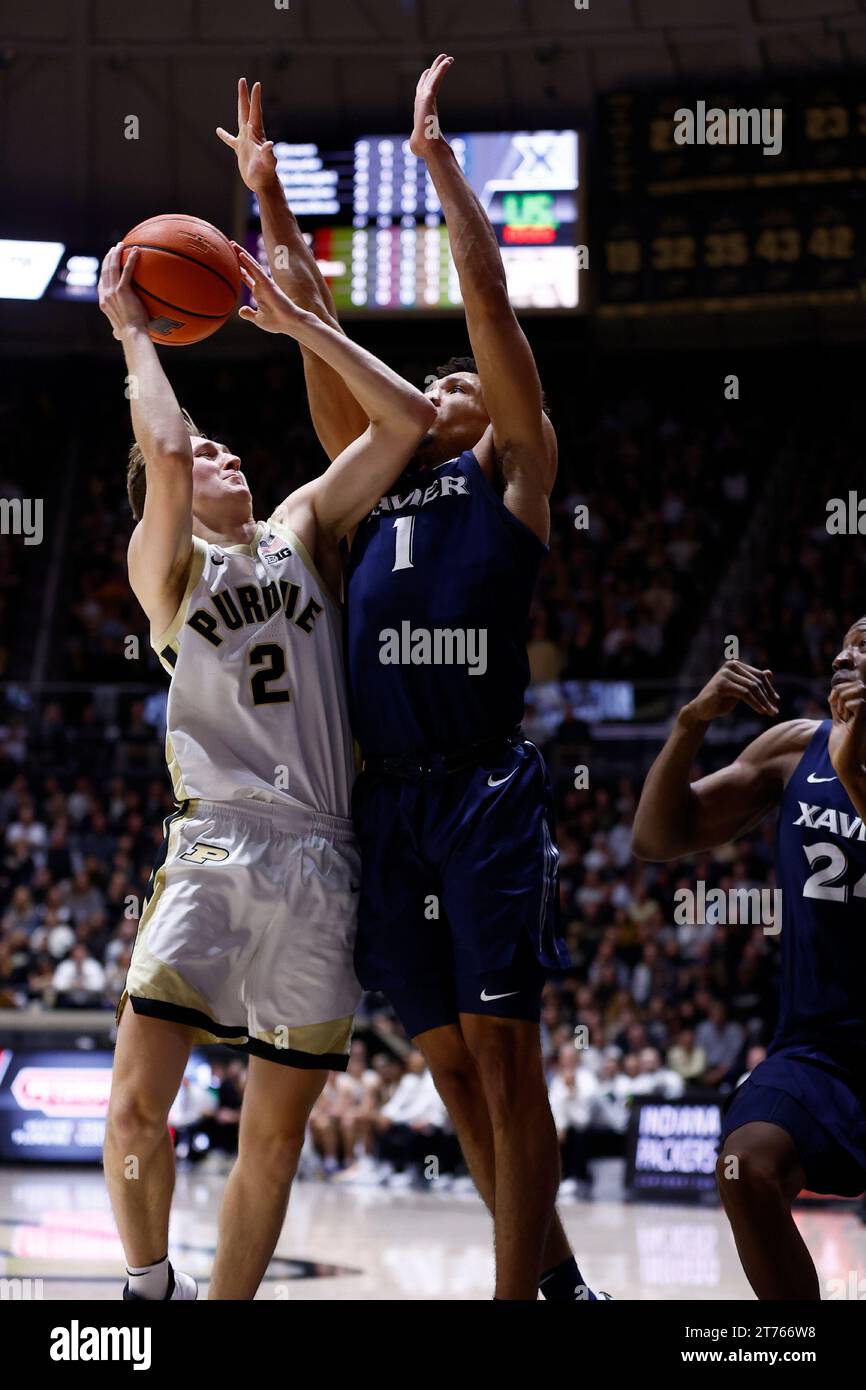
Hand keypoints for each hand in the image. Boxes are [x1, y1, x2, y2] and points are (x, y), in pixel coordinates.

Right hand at [98, 243, 148, 339]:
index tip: (109, 263)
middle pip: (105, 271)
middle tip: (114, 248)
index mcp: (104, 303)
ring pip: (112, 267)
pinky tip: (137, 251)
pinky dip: (130, 259)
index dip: (104, 271)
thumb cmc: (130, 336)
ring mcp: (112, 292)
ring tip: (121, 245)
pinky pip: (127, 270)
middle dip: (108, 257)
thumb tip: (116, 336)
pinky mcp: (122, 290)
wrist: (132, 335)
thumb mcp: (119, 332)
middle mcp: (105, 295)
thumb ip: (117, 330)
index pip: (101, 283)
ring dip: (116, 254)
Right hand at [217, 78, 277, 193]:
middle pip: (247, 111)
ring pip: (240, 120)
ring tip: (238, 96)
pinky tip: (219, 130)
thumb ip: (268, 154)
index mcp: (256, 134)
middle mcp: (251, 135)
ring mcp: (246, 142)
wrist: (263, 184)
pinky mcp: (240, 151)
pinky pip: (231, 140)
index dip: (255, 99)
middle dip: (245, 96)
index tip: (255, 84)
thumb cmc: (266, 174)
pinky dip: (225, 135)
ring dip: (239, 107)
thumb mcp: (267, 163)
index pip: (255, 112)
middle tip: (242, 80)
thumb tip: (269, 145)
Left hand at [235, 244, 307, 335]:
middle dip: (238, 257)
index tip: (229, 262)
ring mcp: (264, 283)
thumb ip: (249, 314)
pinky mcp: (268, 284)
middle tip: (229, 246)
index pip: (246, 278)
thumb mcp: (258, 319)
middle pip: (248, 268)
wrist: (289, 323)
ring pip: (251, 265)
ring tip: (232, 244)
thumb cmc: (276, 322)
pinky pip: (257, 270)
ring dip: (242, 254)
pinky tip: (241, 255)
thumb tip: (240, 311)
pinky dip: (249, 262)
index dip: (239, 270)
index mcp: (259, 293)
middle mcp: (261, 286)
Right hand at [409, 53, 453, 158]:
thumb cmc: (426, 147)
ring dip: (439, 66)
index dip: (425, 81)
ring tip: (446, 57)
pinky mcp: (427, 98)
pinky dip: (441, 69)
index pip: (423, 92)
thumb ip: (429, 141)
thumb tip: (432, 152)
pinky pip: (436, 79)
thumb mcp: (426, 143)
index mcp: (422, 110)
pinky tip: (447, 62)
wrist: (426, 146)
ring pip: (432, 78)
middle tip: (440, 59)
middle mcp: (421, 102)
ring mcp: (423, 99)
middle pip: (427, 81)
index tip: (428, 73)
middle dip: (433, 70)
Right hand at [681, 660, 779, 725]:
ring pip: (752, 687)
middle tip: (774, 711)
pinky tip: (760, 711)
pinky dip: (754, 703)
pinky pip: (744, 693)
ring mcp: (726, 673)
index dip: (769, 688)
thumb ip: (753, 682)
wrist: (702, 710)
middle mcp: (731, 665)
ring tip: (769, 712)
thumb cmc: (721, 700)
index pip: (759, 675)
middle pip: (757, 681)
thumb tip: (770, 672)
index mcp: (736, 665)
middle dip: (767, 697)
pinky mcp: (722, 684)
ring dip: (763, 701)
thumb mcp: (740, 691)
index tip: (776, 701)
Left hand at [829, 676, 865, 773]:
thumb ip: (838, 707)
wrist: (845, 765)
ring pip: (861, 688)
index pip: (856, 684)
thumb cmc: (842, 747)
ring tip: (840, 713)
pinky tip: (844, 719)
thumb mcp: (839, 721)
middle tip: (835, 707)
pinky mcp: (865, 721)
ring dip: (844, 697)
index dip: (840, 687)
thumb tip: (834, 691)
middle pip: (858, 683)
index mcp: (863, 710)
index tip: (831, 701)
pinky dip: (847, 706)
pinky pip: (860, 702)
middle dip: (841, 691)